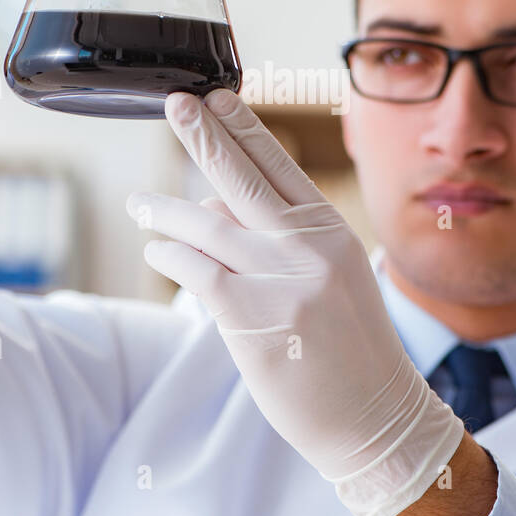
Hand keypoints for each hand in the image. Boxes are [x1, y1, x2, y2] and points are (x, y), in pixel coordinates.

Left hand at [126, 89, 465, 515]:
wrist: (376, 419)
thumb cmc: (351, 351)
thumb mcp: (334, 279)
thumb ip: (283, 241)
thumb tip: (215, 211)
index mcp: (332, 233)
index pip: (280, 166)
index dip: (245, 128)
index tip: (218, 95)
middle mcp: (308, 248)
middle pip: (242, 177)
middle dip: (204, 135)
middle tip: (176, 103)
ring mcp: (281, 280)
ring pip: (207, 225)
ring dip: (165, 210)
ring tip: (139, 202)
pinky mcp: (252, 317)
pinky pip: (196, 269)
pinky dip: (170, 253)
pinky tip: (157, 248)